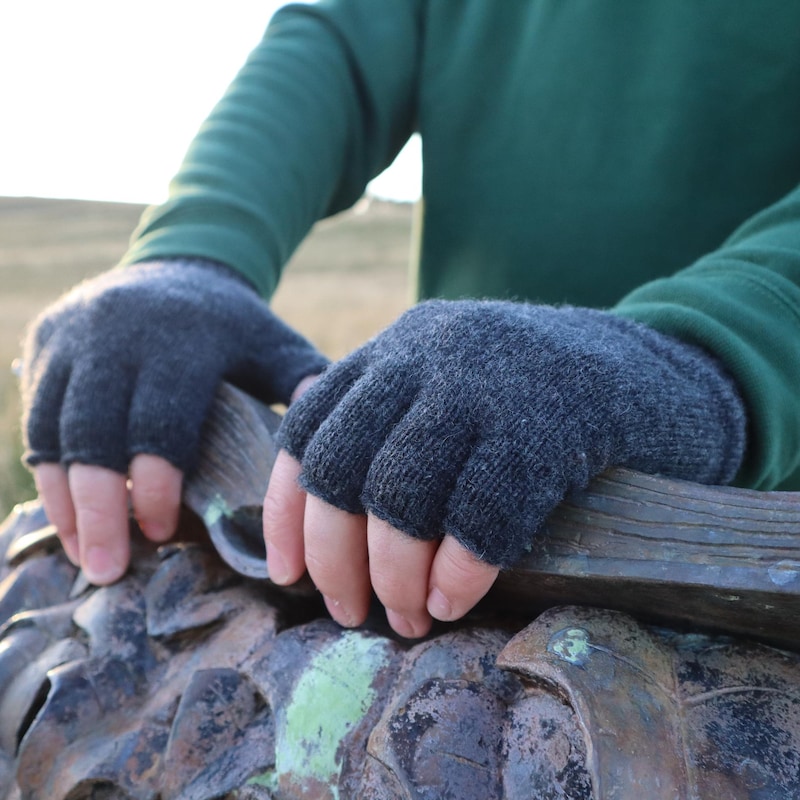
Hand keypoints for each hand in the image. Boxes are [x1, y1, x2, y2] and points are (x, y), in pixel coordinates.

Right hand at [21, 259, 328, 583]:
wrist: (179, 265)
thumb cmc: (234, 326)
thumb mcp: (275, 346)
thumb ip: (304, 386)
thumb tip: (336, 446)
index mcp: (185, 337)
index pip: (162, 418)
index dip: (156, 481)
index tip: (162, 532)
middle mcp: (119, 330)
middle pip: (95, 429)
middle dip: (99, 506)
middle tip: (108, 570)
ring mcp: (74, 334)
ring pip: (53, 428)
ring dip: (64, 499)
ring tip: (83, 554)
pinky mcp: (46, 342)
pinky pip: (34, 416)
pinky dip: (46, 471)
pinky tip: (64, 514)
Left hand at [264, 300, 745, 635]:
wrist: (650, 370)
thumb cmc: (536, 404)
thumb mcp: (452, 393)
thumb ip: (392, 432)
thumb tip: (321, 532)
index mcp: (396, 348)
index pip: (308, 428)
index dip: (286, 510)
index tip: (288, 575)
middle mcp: (430, 354)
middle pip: (342, 466)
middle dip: (336, 555)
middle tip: (352, 612)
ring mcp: (489, 383)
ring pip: (402, 494)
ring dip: (396, 574)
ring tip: (410, 618)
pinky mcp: (550, 422)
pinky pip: (483, 512)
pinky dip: (460, 570)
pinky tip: (455, 600)